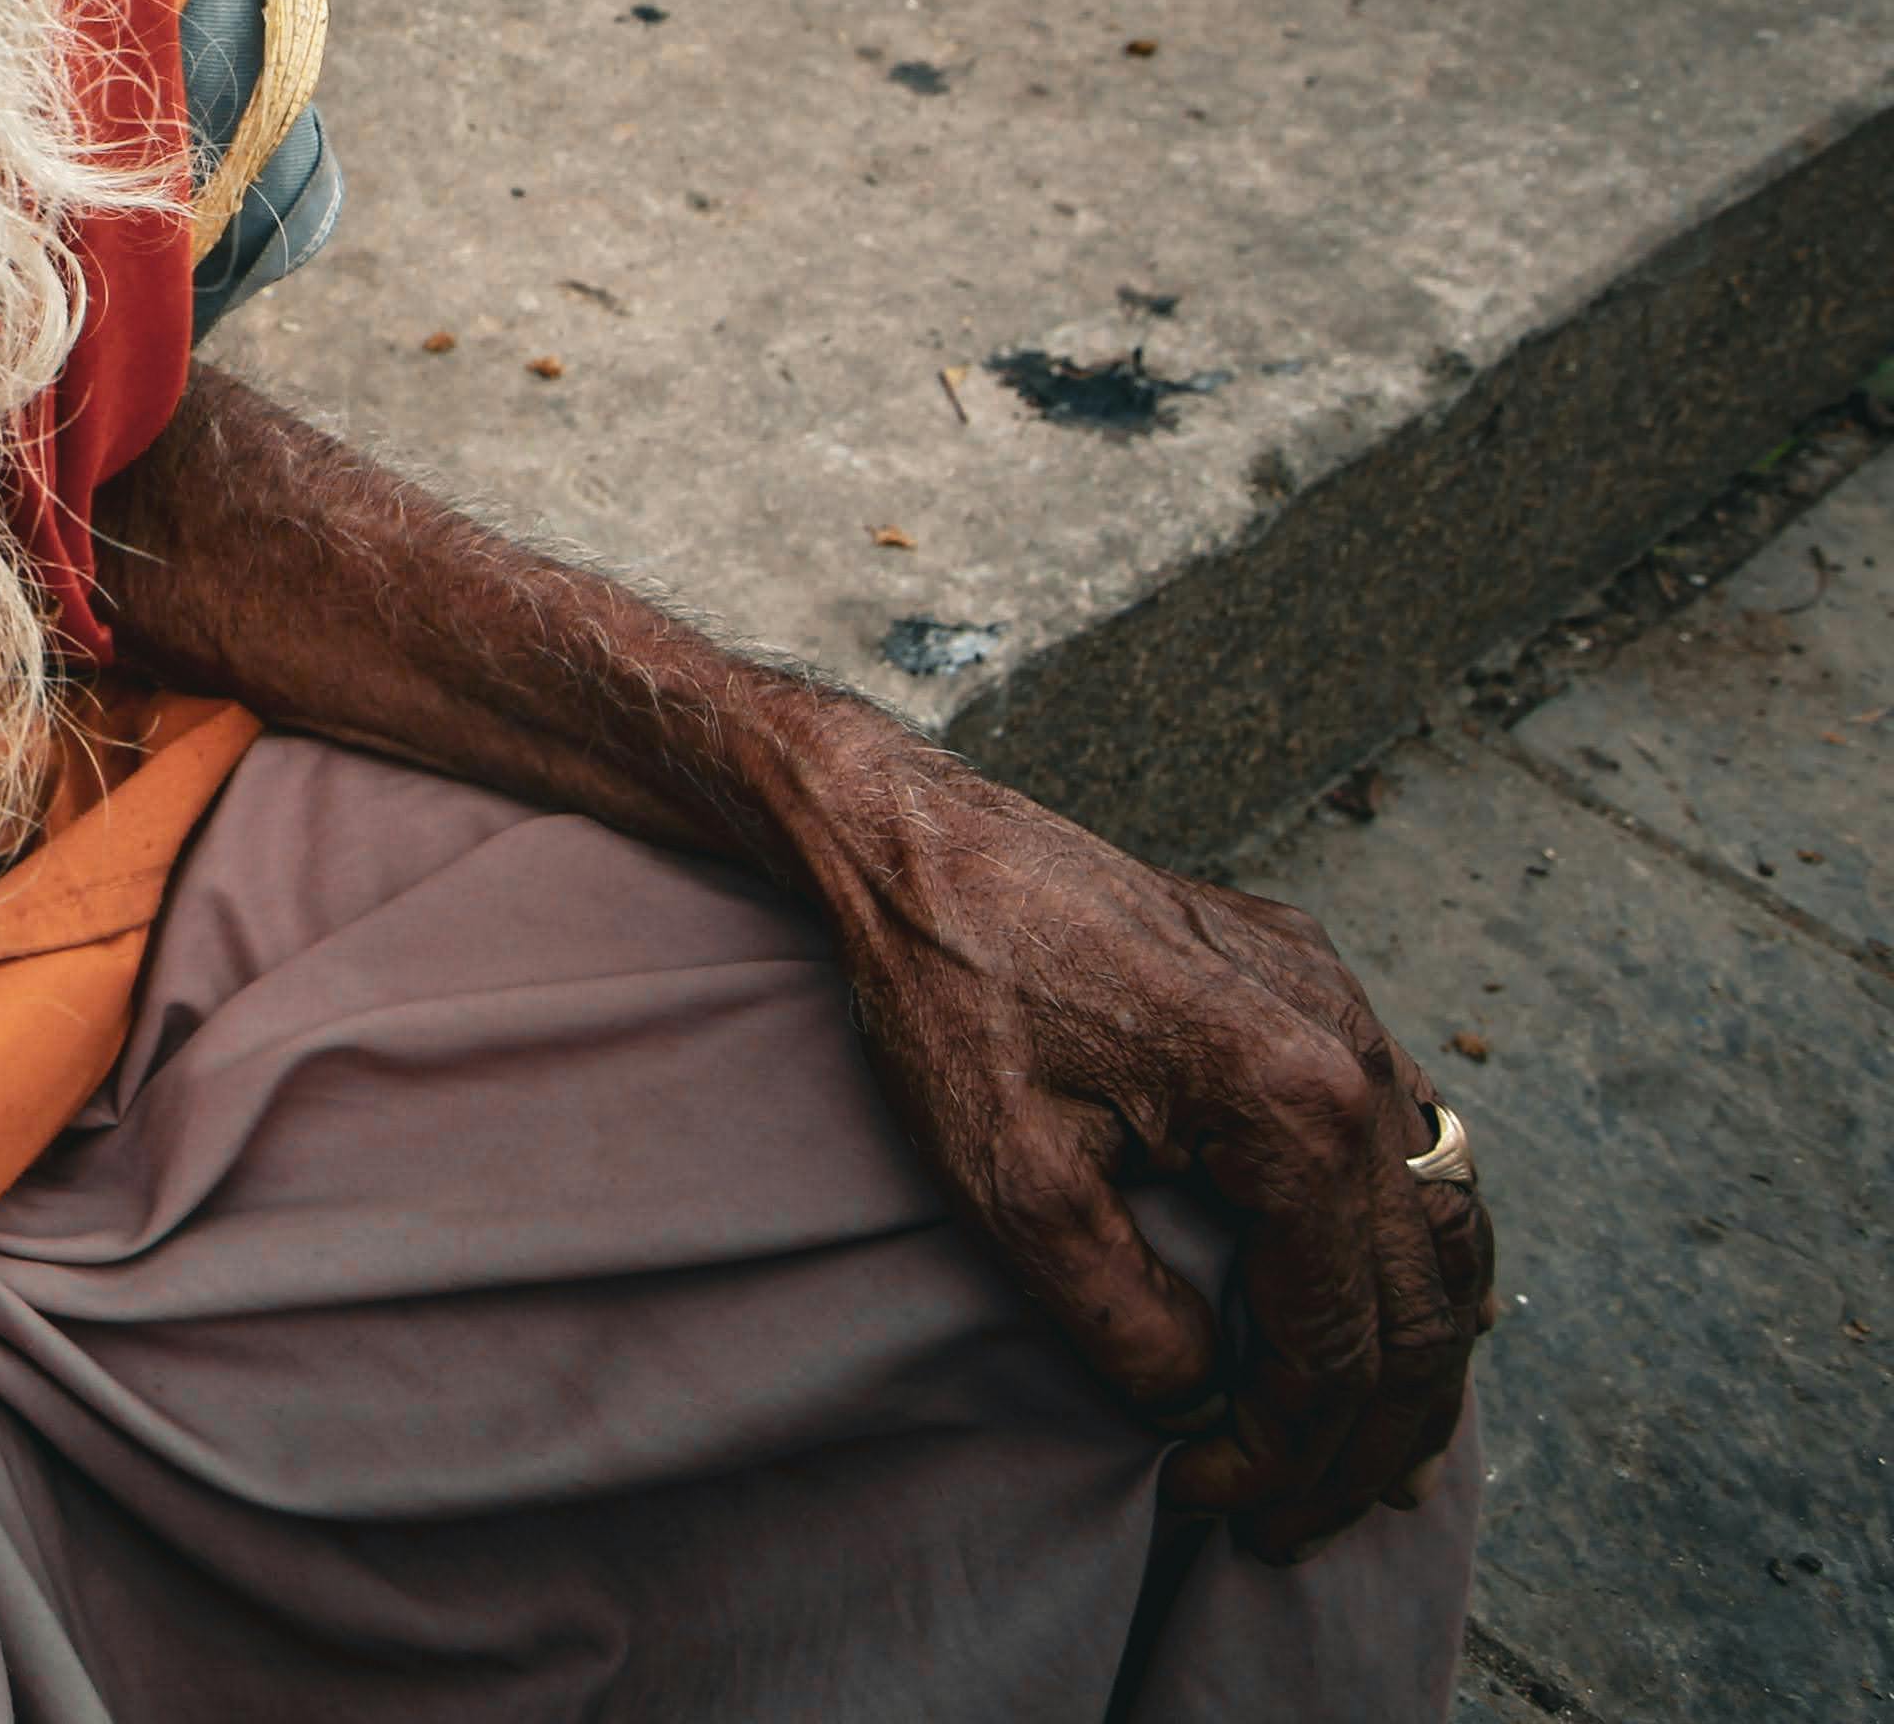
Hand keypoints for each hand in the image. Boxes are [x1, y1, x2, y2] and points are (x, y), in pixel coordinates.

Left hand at [779, 728, 1494, 1557]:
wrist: (913, 836)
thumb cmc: (950, 994)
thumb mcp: (1013, 1184)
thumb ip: (1123, 1319)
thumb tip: (1201, 1400)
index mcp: (1299, 1108)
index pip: (1341, 1343)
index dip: (1288, 1450)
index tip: (1217, 1500)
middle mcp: (1355, 1053)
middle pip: (1420, 1303)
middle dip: (1369, 1434)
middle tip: (1302, 1517)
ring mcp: (1344, 1007)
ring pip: (1442, 1225)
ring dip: (1412, 1350)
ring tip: (1360, 1452)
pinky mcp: (1311, 980)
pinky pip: (1410, 1144)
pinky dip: (1407, 1248)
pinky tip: (1371, 1303)